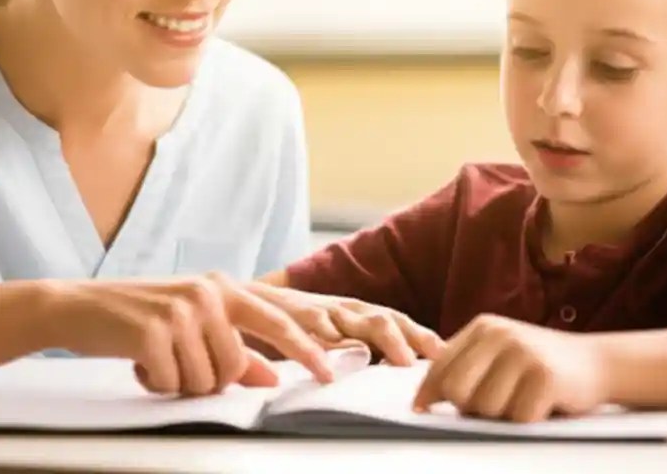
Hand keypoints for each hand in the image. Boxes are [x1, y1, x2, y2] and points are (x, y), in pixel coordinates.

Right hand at [39, 273, 331, 396]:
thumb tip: (270, 378)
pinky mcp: (153, 331)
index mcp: (221, 288)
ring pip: (204, 381)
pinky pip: (173, 383)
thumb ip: (233, 348)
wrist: (77, 306)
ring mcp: (181, 310)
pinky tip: (138, 362)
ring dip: (178, 382)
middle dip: (209, 381)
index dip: (306, 348)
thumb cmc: (136, 319)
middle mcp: (207, 293)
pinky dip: (155, 383)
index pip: (276, 320)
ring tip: (155, 359)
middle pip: (236, 365)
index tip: (329, 373)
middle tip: (179, 367)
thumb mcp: (190, 327)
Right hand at [244, 282, 444, 365]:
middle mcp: (333, 306)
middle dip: (411, 334)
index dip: (419, 333)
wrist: (220, 298)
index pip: (390, 319)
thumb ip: (344, 347)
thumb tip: (377, 367)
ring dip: (381, 337)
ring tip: (402, 361)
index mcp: (345, 311)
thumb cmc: (275, 323)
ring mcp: (308, 307)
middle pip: (381, 316)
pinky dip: (321, 344)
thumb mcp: (317, 335)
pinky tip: (339, 360)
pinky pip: (304, 326)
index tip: (445, 352)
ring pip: (353, 317)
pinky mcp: (279, 312)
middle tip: (436, 356)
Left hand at [413, 315, 606, 421]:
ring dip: (500, 416)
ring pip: (485, 407)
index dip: (428, 394)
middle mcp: (501, 335)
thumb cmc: (540, 364)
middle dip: (467, 407)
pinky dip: (526, 421)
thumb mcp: (500, 353)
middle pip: (456, 389)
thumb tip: (424, 399)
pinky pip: (517, 418)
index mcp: (484, 327)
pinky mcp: (546, 377)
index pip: (440, 366)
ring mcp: (524, 353)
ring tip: (520, 401)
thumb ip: (467, 367)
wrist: (597, 362)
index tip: (421, 410)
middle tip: (490, 407)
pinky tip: (541, 406)